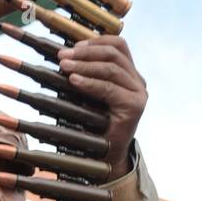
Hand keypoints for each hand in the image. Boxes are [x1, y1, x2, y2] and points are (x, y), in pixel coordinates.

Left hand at [58, 37, 147, 178]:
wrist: (107, 158)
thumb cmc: (95, 126)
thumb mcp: (90, 95)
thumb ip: (87, 75)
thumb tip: (65, 55)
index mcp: (130, 74)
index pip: (118, 46)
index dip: (95, 41)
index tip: (72, 47)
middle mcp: (138, 82)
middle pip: (115, 53)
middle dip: (86, 52)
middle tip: (63, 56)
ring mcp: (139, 93)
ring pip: (112, 67)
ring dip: (85, 64)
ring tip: (64, 66)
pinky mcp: (134, 106)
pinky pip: (109, 88)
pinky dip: (89, 83)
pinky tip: (74, 81)